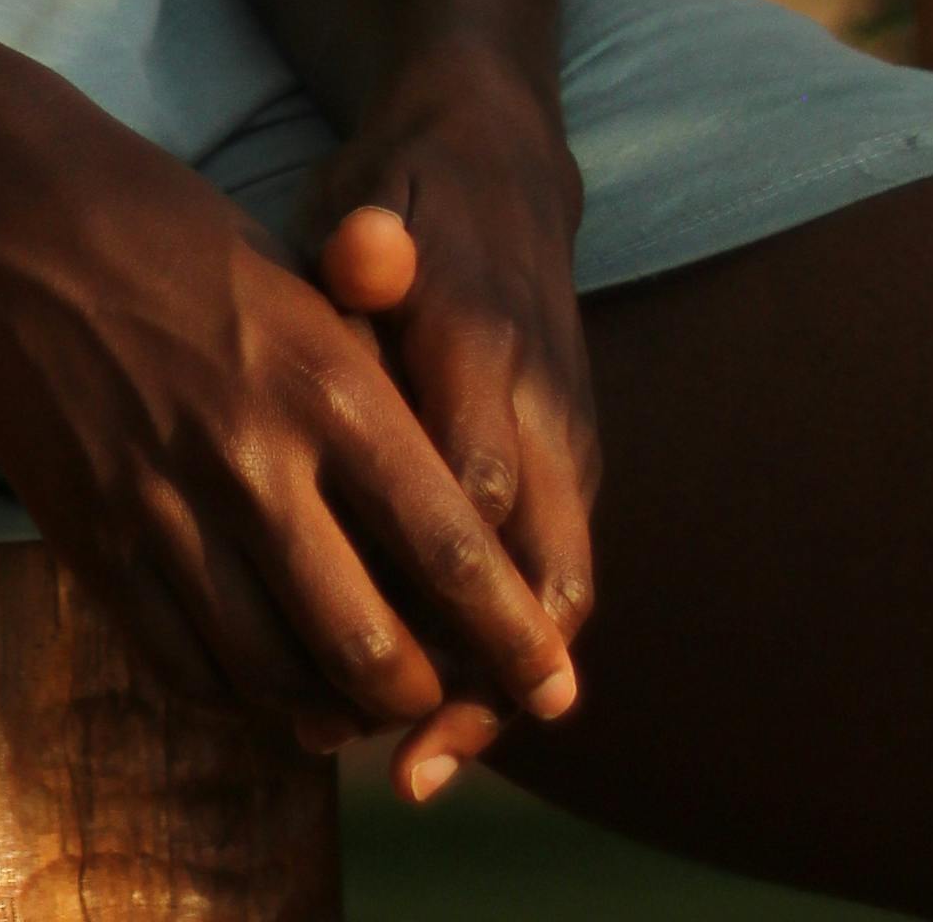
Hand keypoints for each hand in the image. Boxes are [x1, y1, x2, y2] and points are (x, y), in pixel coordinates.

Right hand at [0, 76, 585, 767]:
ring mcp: (166, 510)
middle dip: (421, 699)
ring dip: (328, 713)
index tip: (555, 687)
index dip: (511, 636)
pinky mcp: (95, 542)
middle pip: (370, 649)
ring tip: (351, 707)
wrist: (21, 217)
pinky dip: (236, 695)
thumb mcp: (306, 294)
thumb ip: (371, 408)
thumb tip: (438, 531)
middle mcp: (256, 461)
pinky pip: (183, 666)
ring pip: (275, 677)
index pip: (449, 547)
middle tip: (436, 700)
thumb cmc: (183, 240)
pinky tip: (259, 681)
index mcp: (328, 387)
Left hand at [306, 45, 598, 800]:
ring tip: (418, 766)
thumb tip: (361, 249)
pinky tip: (442, 716)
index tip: (372, 652)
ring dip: (498, 687)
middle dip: (484, 674)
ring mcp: (569, 444)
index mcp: (488, 344)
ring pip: (559, 593)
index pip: (478, 480)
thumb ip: (366, 243)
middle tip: (408, 759)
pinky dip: (508, 654)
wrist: (503, 166)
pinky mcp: (571, 471)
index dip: (435, 575)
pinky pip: (555, 581)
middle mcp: (546, 409)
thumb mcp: (374, 199)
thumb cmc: (405, 199)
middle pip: (541, 569)